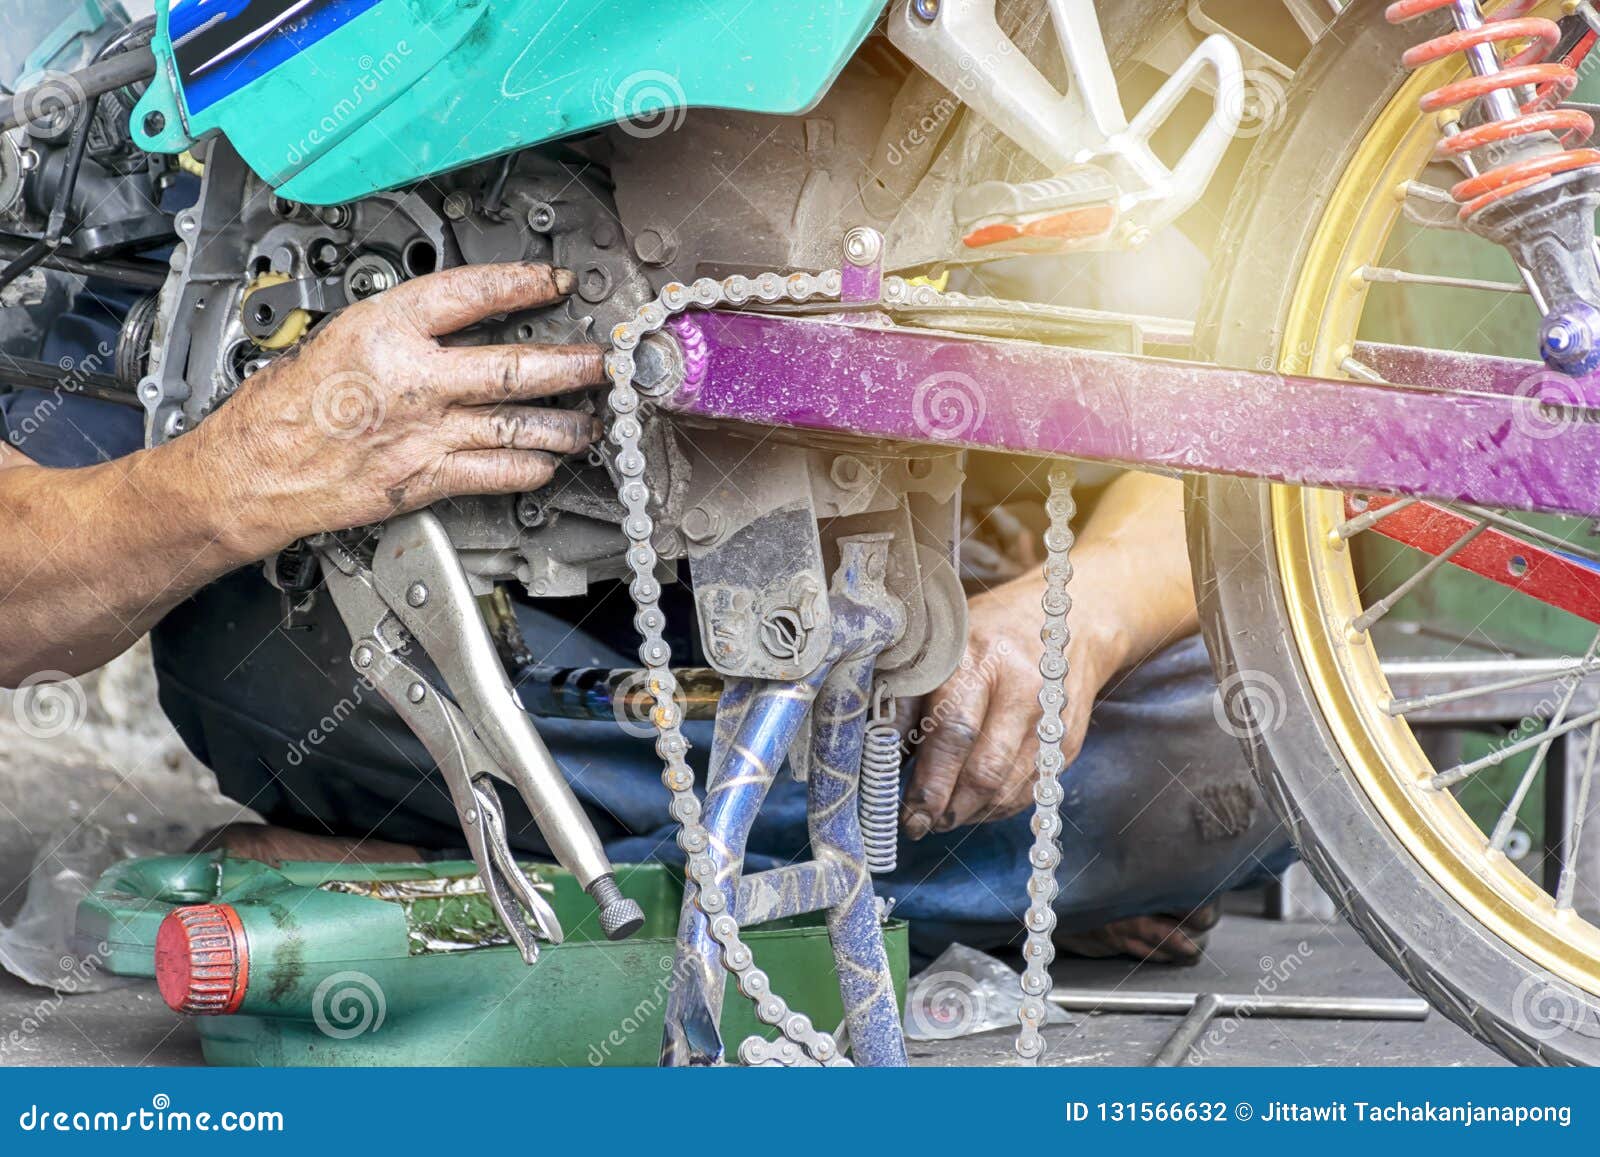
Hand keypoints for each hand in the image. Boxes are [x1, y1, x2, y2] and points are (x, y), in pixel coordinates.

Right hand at [183, 262, 605, 559]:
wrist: (252, 471)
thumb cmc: (283, 407)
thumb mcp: (335, 337)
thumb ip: (399, 332)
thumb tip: (447, 322)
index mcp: (385, 331)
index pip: (472, 293)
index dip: (523, 284)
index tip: (555, 282)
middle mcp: (412, 381)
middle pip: (515, 367)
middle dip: (571, 365)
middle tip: (604, 361)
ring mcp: (424, 433)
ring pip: (516, 424)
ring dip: (564, 424)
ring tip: (590, 421)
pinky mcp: (426, 479)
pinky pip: (495, 473)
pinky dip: (528, 468)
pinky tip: (547, 462)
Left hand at [898, 471, 1198, 836]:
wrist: (1074, 620)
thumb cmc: (990, 633)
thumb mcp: (943, 647)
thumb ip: (910, 696)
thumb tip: (879, 755)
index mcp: (979, 658)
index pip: (951, 731)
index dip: (927, 781)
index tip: (905, 811)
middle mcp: (1020, 688)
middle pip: (982, 768)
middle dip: (947, 806)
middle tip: (921, 824)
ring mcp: (1050, 718)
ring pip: (1007, 788)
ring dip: (971, 812)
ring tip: (944, 815)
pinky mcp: (1066, 741)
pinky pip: (1029, 790)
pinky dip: (998, 806)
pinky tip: (977, 804)